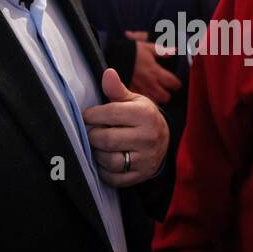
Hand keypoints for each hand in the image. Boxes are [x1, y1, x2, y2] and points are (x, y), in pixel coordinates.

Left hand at [83, 68, 169, 186]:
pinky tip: (105, 161)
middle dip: (93, 136)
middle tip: (93, 132)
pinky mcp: (141, 175)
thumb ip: (117, 90)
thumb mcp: (134, 100)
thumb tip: (107, 73)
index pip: (110, 114)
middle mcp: (148, 137)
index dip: (92, 115)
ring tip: (98, 146)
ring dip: (97, 154)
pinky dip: (104, 171)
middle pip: (106, 140)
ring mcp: (146, 159)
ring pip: (109, 161)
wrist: (164, 140)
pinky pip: (114, 178)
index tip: (88, 116)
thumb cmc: (142, 118)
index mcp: (145, 115)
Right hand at [124, 31, 181, 103]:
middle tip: (163, 90)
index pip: (174, 83)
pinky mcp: (129, 94)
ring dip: (154, 99)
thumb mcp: (146, 47)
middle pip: (165, 97)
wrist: (110, 56)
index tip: (174, 83)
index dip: (176, 84)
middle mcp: (149, 83)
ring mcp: (139, 90)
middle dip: (166, 94)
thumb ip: (161, 50)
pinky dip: (141, 101)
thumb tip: (174, 51)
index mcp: (155, 72)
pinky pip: (138, 102)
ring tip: (151, 94)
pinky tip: (139, 97)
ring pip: (153, 102)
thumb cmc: (128, 51)